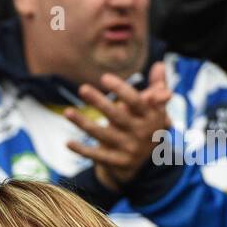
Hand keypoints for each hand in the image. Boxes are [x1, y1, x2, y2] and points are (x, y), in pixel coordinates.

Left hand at [65, 63, 172, 189]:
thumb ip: (157, 87)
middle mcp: (142, 133)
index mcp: (152, 116)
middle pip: (117, 116)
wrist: (143, 162)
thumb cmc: (145, 125)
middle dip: (99, 101)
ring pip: (103, 134)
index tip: (104, 77)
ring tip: (67, 112)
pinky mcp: (117, 162)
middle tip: (82, 88)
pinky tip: (68, 142)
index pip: (136, 101)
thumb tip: (159, 64)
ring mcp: (129, 149)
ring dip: (83, 123)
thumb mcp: (155, 108)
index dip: (121, 89)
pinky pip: (97, 155)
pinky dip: (82, 150)